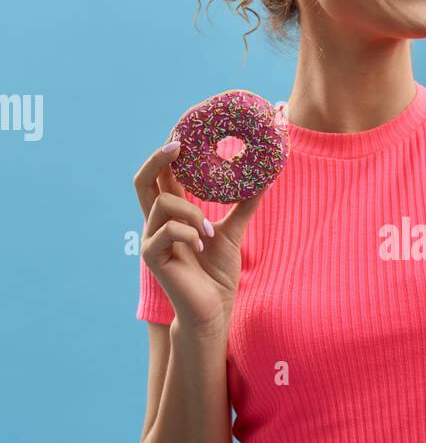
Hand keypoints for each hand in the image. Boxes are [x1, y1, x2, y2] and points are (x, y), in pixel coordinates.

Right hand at [133, 141, 266, 330]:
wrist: (213, 311)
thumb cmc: (217, 274)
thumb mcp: (232, 232)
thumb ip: (243, 205)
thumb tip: (265, 178)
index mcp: (172, 214)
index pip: (163, 175)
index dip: (168, 152)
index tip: (184, 130)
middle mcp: (156, 222)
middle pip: (143, 180)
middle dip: (158, 158)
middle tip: (178, 144)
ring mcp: (151, 239)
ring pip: (162, 204)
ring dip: (191, 212)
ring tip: (209, 231)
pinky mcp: (152, 257)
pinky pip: (166, 232)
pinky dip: (188, 233)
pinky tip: (201, 245)